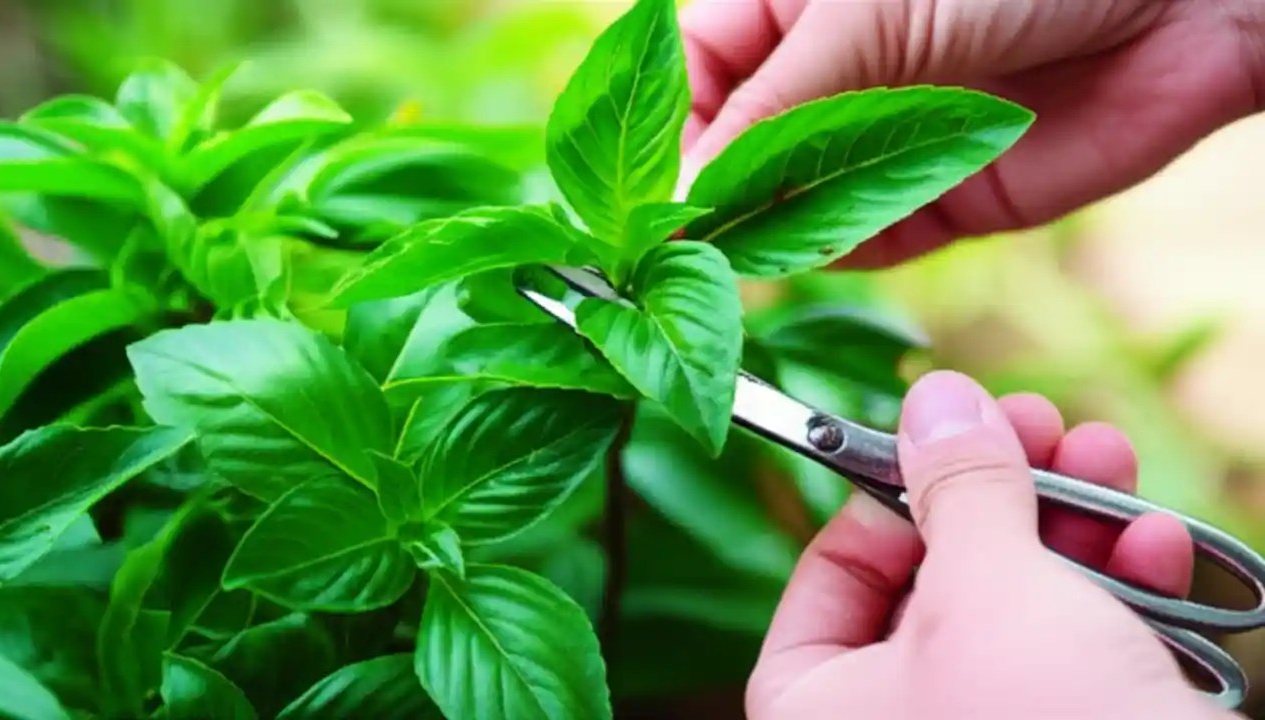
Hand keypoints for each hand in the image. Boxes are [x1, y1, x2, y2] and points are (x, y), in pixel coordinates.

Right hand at [680, 0, 1264, 266]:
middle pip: (734, 148)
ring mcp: (878, 142)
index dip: (668, 131)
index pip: (696, 71)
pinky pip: (859, 240)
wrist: (1183, 3)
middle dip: (708, 196)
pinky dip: (827, 256)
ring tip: (725, 268)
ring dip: (760, 235)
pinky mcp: (933, 201)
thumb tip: (688, 188)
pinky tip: (796, 266)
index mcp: (793, 5)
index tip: (650, 194)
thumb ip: (771, 105)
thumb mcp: (864, 14)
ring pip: (788, 203)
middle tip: (674, 252)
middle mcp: (829, 75)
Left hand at [748, 370, 1237, 719]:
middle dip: (1001, 492)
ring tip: (1109, 461)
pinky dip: (1119, 593)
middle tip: (1042, 424)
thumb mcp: (988, 593)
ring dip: (1072, 526)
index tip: (946, 432)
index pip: (830, 573)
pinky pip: (1081, 655)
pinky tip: (1155, 544)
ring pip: (1019, 607)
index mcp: (820, 707)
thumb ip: (956, 489)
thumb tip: (935, 400)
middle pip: (936, 578)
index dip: (887, 491)